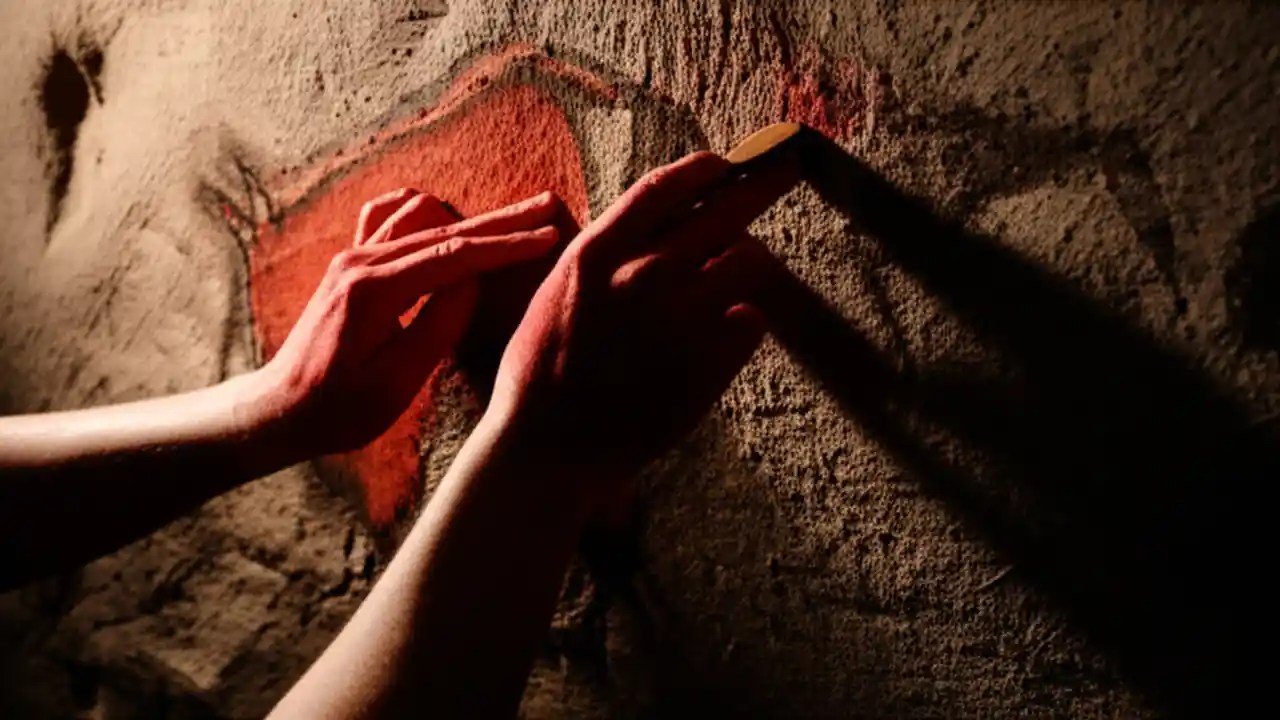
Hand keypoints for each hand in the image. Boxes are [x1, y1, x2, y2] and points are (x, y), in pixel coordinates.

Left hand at [254, 189, 561, 458]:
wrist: (280, 409)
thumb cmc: (338, 409)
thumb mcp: (395, 382)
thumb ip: (438, 326)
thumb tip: (474, 282)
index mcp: (374, 291)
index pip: (455, 256)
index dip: (506, 246)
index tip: (548, 237)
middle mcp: (360, 262)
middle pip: (445, 227)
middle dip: (501, 222)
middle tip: (548, 209)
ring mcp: (352, 258)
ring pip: (422, 216)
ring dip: (470, 218)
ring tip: (512, 223)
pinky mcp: (351, 264)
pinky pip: (389, 217)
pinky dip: (426, 215)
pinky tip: (447, 220)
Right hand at [485, 151, 799, 488]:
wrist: (549, 447)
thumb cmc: (541, 372)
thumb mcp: (558, 293)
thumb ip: (606, 257)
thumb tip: (658, 229)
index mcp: (597, 253)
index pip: (663, 188)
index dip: (702, 170)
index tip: (724, 163)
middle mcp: (643, 275)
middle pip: (724, 212)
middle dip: (763, 184)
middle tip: (787, 171)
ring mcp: (681, 317)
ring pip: (747, 263)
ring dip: (744, 264)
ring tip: (728, 282)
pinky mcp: (709, 361)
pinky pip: (751, 320)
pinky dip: (743, 321)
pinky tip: (722, 334)